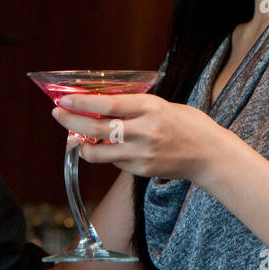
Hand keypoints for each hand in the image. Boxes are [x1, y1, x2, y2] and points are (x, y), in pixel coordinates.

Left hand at [51, 93, 214, 180]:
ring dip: (82, 144)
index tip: (63, 99)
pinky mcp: (141, 170)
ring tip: (78, 137)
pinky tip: (109, 146)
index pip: (107, 104)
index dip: (81, 103)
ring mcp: (142, 154)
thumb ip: (132, 107)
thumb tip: (97, 105)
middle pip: (96, 128)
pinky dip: (106, 153)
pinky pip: (113, 162)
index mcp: (151, 107)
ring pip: (97, 152)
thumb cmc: (187, 124)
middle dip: (71, 121)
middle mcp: (145, 131)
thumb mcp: (161, 105)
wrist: (209, 154)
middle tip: (58, 114)